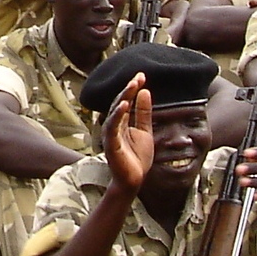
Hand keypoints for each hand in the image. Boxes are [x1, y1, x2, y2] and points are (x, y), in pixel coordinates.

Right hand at [101, 73, 153, 193]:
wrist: (134, 180)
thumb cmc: (137, 157)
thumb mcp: (145, 130)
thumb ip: (143, 112)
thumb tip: (145, 91)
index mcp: (122, 122)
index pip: (126, 100)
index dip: (133, 88)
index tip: (142, 75)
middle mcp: (114, 126)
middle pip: (119, 102)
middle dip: (129, 89)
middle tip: (138, 77)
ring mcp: (111, 134)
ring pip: (115, 111)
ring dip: (123, 97)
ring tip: (132, 85)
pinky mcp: (111, 144)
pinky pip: (113, 127)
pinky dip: (118, 115)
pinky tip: (125, 104)